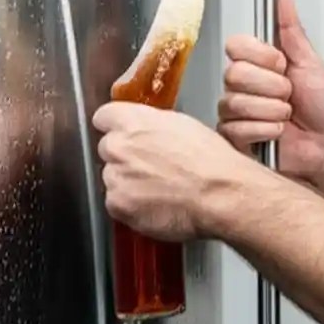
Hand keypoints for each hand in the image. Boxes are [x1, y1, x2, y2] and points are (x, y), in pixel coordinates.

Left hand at [93, 101, 253, 241]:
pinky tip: (154, 205)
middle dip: (124, 157)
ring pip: (112, 178)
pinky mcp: (118, 205)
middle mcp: (118, 146)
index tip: (123, 134)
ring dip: (127, 183)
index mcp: (133, 121)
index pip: (104, 117)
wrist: (219, 194)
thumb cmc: (210, 161)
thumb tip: (146, 131)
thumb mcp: (183, 125)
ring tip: (158, 190)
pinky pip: (116, 204)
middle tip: (149, 166)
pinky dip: (131, 207)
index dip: (116, 127)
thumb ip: (153, 125)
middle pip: (107, 149)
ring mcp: (115, 177)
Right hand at [218, 0, 323, 183]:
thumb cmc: (320, 105)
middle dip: (273, 87)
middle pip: (235, 74)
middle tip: (289, 95)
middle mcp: (240, 83)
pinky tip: (277, 132)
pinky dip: (266, 130)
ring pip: (237, 102)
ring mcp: (234, 109)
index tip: (282, 64)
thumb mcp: (309, 61)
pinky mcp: (233, 136)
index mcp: (256, 61)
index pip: (235, 45)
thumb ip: (291, 27)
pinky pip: (237, 128)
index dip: (261, 56)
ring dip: (273, 110)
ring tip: (287, 115)